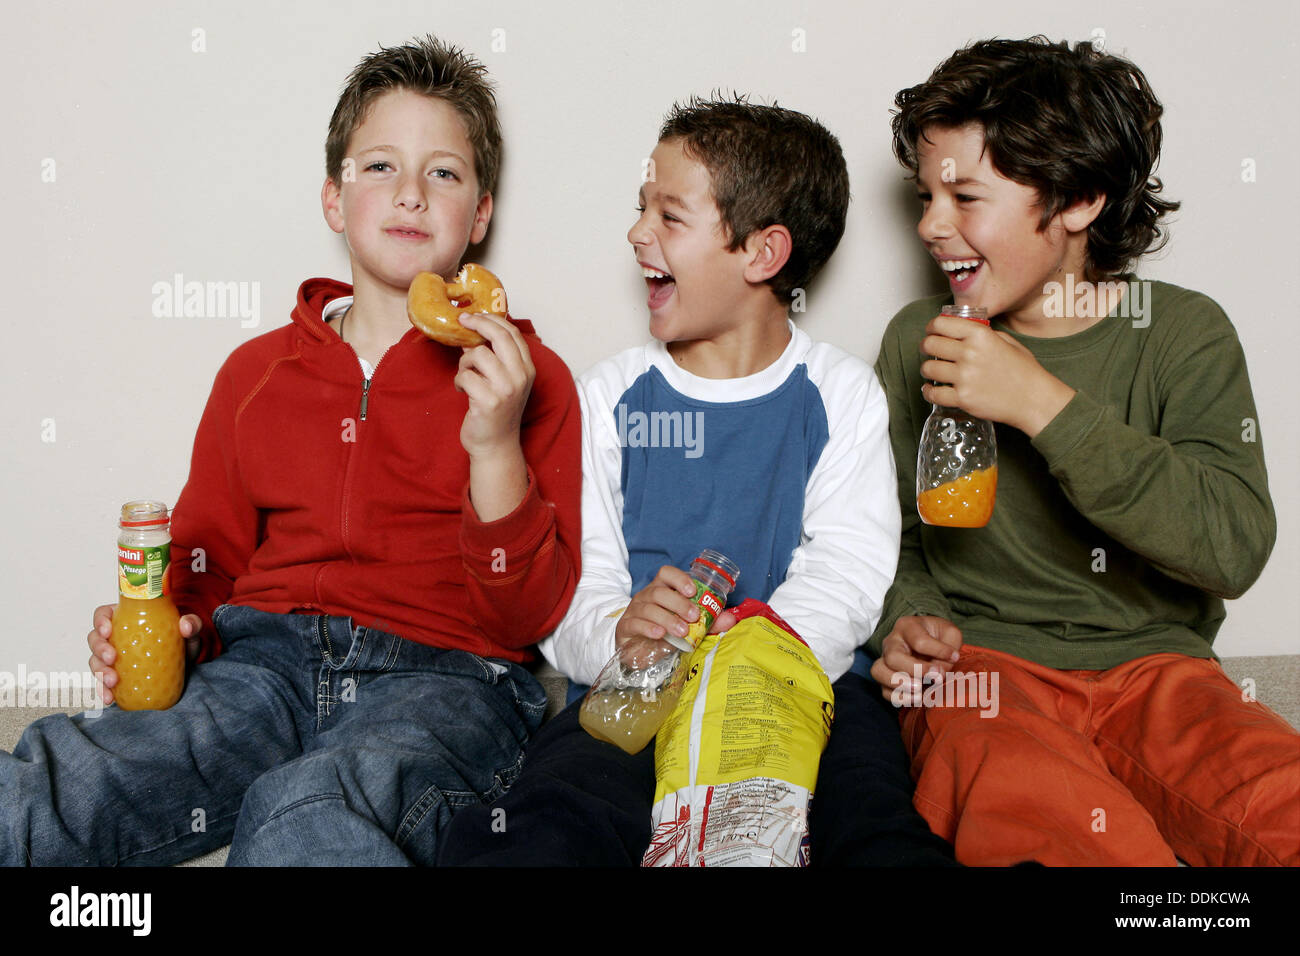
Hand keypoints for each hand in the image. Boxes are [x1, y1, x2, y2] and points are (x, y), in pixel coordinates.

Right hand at [87, 603, 202, 706]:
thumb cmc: (181, 639)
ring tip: (112, 681)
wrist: (186, 663)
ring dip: (100, 672)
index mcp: (126, 619)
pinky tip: (109, 698)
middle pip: (95, 639)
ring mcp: (114, 658)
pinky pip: (103, 683)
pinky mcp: (117, 676)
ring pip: (96, 661)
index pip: (103, 614)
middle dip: (99, 649)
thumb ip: (191, 623)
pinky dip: (103, 690)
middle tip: (112, 658)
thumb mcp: (189, 629)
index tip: (107, 630)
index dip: (100, 621)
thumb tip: (185, 625)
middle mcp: (116, 637)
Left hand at [454, 312, 535, 457]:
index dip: (492, 319)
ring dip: (465, 362)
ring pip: (478, 354)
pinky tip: (463, 390)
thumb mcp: (505, 381)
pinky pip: (465, 376)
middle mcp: (521, 376)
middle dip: (478, 324)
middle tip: (462, 321)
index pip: (513, 333)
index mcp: (527, 369)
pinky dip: (459, 381)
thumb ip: (496, 358)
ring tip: (465, 375)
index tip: (475, 315)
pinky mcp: (489, 401)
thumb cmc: (497, 411)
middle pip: (499, 336)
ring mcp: (506, 389)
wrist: (496, 444)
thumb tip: (473, 331)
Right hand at [614, 565, 738, 649]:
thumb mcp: (686, 626)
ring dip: (668, 619)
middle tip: (693, 616)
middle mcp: (646, 596)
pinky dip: (649, 628)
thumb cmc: (663, 630)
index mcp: (661, 589)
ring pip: (649, 608)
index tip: (693, 591)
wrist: (634, 646)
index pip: (666, 573)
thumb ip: (708, 622)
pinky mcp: (626, 626)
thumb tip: (730, 618)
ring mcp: (634, 610)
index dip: (679, 579)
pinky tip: (660, 634)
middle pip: (660, 592)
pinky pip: (636, 623)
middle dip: (679, 603)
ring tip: (682, 632)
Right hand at [869, 615, 962, 704]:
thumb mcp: (950, 634)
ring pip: (879, 672)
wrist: (928, 642)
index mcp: (907, 626)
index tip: (954, 657)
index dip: (938, 651)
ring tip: (921, 690)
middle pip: (893, 657)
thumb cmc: (939, 636)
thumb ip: (949, 648)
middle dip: (915, 670)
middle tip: (936, 677)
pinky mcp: (885, 677)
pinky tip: (918, 697)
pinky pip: (884, 690)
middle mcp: (891, 642)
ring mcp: (885, 660)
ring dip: (900, 684)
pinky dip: (900, 697)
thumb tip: (940, 670)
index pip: (919, 641)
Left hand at [919, 315, 1074, 436]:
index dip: (931, 327)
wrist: (1034, 399)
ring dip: (926, 369)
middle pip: (930, 344)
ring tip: (932, 370)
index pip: (941, 324)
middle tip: (928, 350)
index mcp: (980, 335)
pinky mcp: (962, 398)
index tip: (931, 331)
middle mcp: (970, 353)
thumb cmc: (1024, 370)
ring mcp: (965, 377)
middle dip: (925, 346)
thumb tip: (961, 332)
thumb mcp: (1007, 341)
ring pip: (928, 368)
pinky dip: (928, 391)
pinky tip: (930, 389)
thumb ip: (982, 334)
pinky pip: (933, 394)